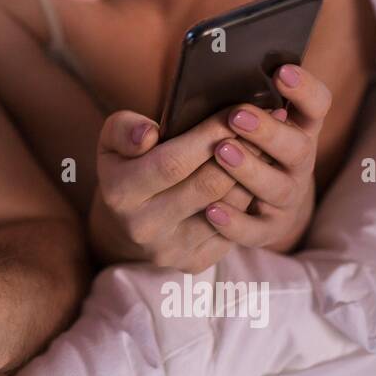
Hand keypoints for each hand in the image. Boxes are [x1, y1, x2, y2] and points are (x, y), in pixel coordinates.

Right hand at [90, 105, 277, 272]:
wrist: (127, 219)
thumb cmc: (128, 167)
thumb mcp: (113, 141)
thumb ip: (124, 129)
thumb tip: (149, 134)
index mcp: (119, 194)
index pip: (173, 162)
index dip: (208, 136)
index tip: (233, 113)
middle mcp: (143, 228)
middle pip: (207, 185)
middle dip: (238, 151)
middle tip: (260, 124)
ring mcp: (170, 250)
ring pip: (228, 206)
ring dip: (251, 173)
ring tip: (262, 145)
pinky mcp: (193, 262)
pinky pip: (235, 228)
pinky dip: (248, 198)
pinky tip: (254, 177)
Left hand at [204, 63, 329, 252]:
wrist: (260, 203)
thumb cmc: (244, 145)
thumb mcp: (248, 120)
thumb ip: (238, 100)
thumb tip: (217, 69)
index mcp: (299, 128)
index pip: (317, 105)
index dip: (304, 89)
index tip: (281, 71)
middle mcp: (299, 162)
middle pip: (298, 147)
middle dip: (268, 131)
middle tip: (237, 115)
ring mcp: (287, 196)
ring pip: (278, 187)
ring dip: (250, 170)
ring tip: (221, 152)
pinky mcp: (269, 228)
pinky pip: (255, 229)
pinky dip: (234, 222)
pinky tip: (211, 210)